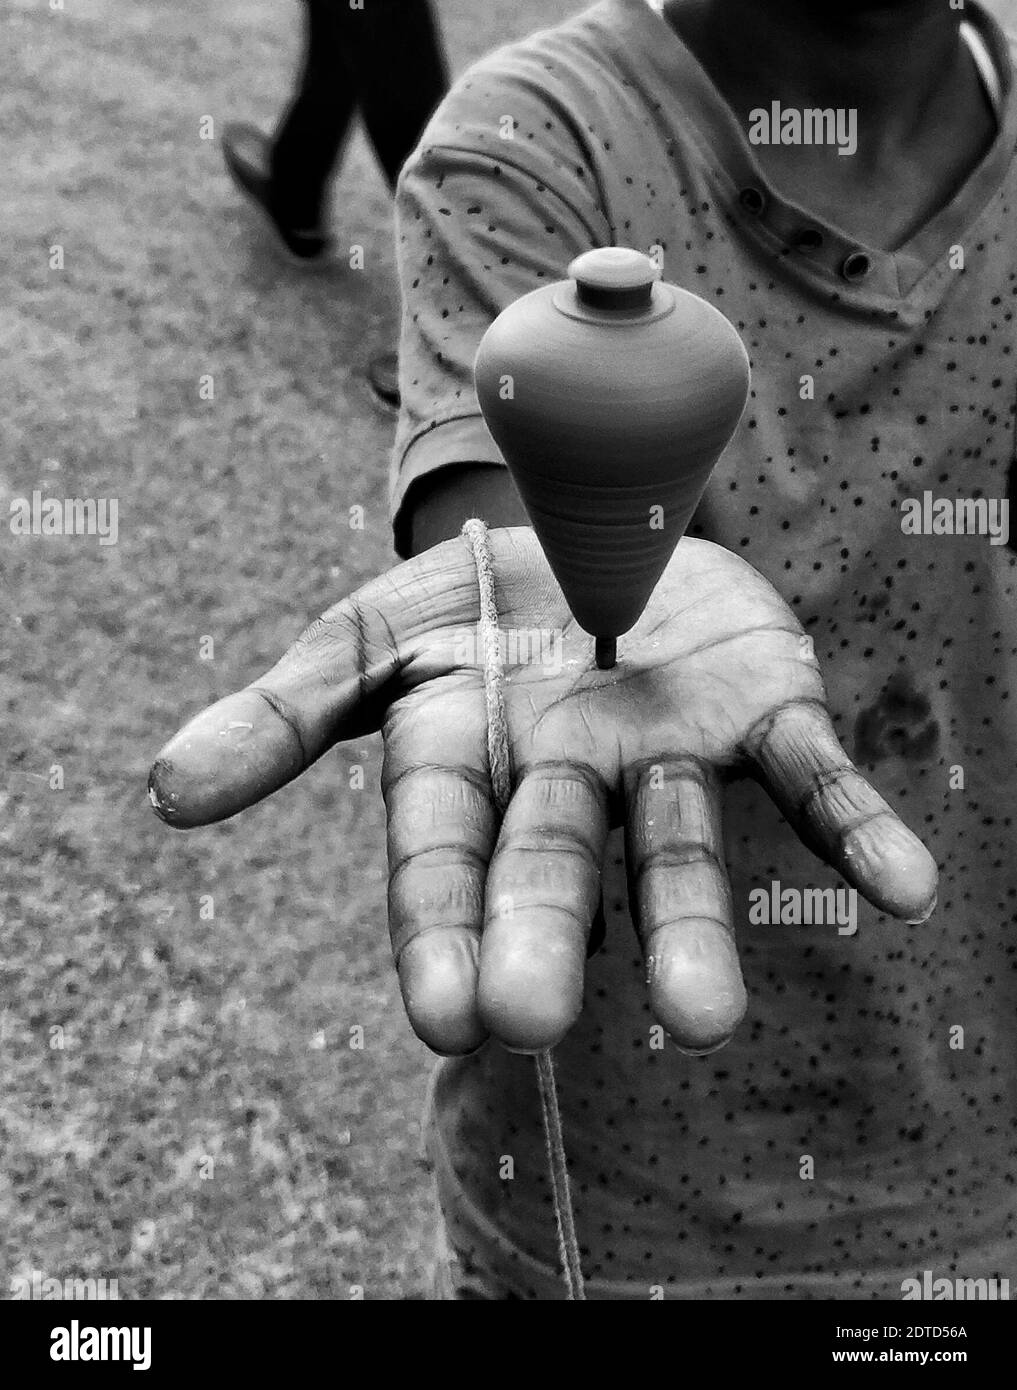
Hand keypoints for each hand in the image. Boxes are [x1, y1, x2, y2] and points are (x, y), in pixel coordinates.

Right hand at [149, 528, 936, 1056]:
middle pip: (553, 865)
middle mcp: (568, 782)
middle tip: (531, 1020)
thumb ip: (282, 713)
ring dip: (694, 929)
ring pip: (681, 849)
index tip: (441, 1013)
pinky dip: (854, 831)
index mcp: (468, 768)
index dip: (436, 929)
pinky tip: (905, 891)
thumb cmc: (471, 602)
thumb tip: (166, 795)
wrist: (586, 522)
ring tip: (706, 1017)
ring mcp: (668, 755)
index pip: (441, 859)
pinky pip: (810, 775)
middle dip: (543, 936)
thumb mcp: (368, 636)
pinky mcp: (762, 712)